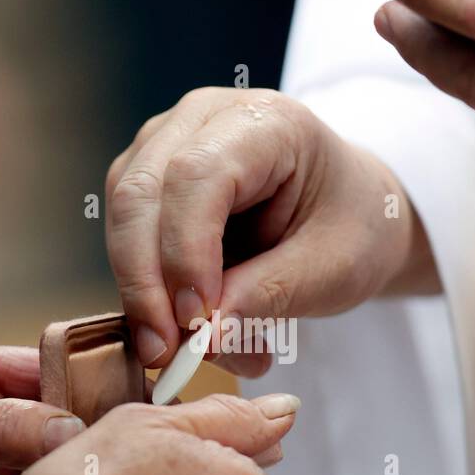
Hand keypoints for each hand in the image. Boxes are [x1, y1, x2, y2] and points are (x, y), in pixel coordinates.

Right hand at [106, 87, 433, 375]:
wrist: (349, 214)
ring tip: (191, 353)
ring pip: (123, 218)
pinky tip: (185, 331)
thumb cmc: (352, 228)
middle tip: (167, 355)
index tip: (196, 322)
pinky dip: (146, 291)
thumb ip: (268, 295)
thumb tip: (204, 336)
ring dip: (143, 293)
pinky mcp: (149, 182)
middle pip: (140, 193)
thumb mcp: (333, 269)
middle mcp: (202, 119)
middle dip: (146, 282)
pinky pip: (125, 238)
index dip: (185, 252)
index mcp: (265, 122)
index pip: (197, 175)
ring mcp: (166, 145)